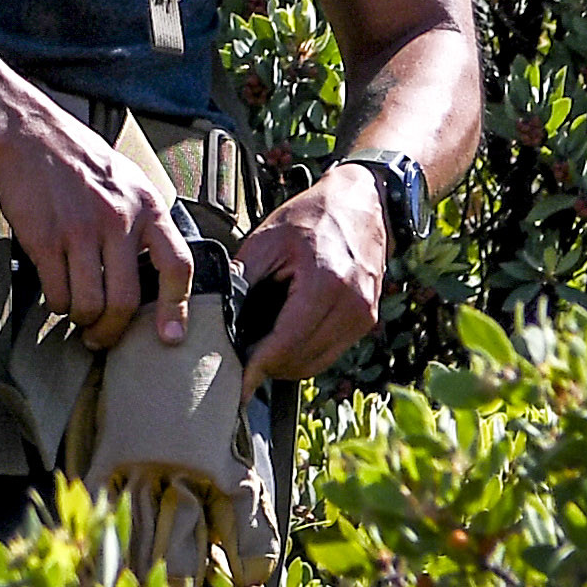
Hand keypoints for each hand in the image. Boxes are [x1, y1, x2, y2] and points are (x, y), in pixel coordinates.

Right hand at [0, 97, 187, 339]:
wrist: (30, 136)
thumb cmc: (81, 161)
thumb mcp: (130, 182)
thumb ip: (146, 223)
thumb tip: (158, 271)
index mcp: (147, 208)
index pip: (176, 266)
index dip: (177, 308)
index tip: (171, 337)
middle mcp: (118, 221)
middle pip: (125, 299)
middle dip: (113, 331)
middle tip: (103, 338)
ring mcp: (80, 231)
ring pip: (89, 304)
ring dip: (82, 321)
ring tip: (78, 316)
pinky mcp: (45, 239)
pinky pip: (57, 292)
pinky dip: (57, 305)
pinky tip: (57, 296)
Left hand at [241, 160, 422, 384]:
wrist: (362, 202)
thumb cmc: (312, 215)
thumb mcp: (266, 240)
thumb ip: (242, 282)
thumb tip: (219, 322)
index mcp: (325, 283)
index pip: (286, 344)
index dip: (257, 367)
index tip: (236, 384)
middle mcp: (351, 305)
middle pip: (302, 361)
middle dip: (268, 367)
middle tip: (240, 362)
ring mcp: (363, 316)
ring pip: (316, 363)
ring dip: (286, 364)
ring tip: (259, 350)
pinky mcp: (366, 320)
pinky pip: (330, 353)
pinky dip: (305, 353)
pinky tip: (284, 339)